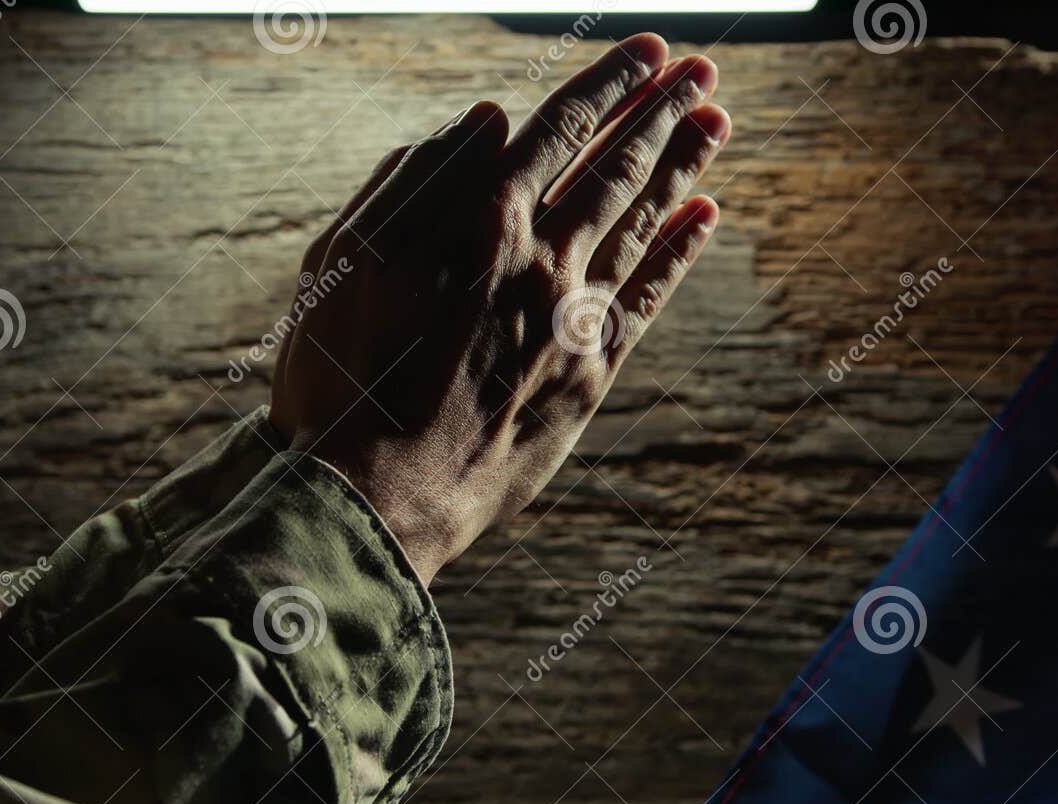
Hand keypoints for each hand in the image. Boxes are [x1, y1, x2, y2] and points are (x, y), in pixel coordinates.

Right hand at [269, 34, 730, 584]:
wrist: (378, 498)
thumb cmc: (341, 379)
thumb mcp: (341, 262)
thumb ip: (412, 181)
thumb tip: (482, 121)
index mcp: (477, 219)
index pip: (560, 129)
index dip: (608, 84)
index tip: (647, 51)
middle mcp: (538, 259)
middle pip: (615, 166)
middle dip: (661, 111)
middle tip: (701, 71)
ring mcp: (571, 318)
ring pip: (641, 224)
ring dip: (682, 168)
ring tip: (717, 124)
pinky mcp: (588, 376)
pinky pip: (647, 299)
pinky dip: (677, 254)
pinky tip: (704, 218)